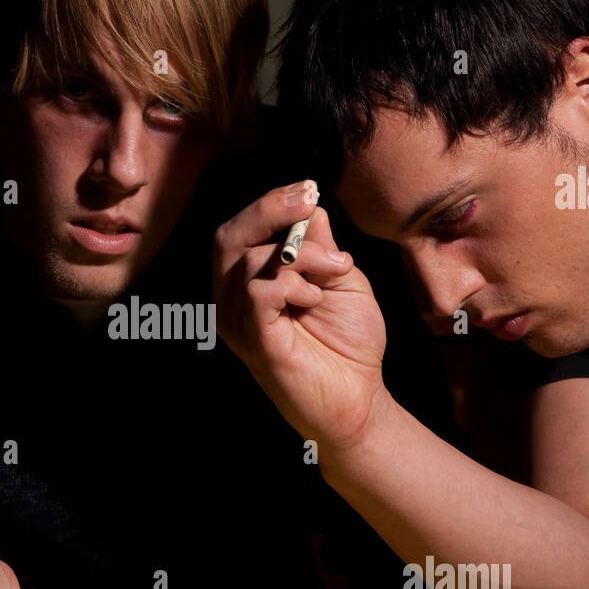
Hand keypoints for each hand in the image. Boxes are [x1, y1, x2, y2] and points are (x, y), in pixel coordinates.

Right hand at [213, 181, 388, 449]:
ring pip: (248, 261)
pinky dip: (292, 284)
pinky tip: (316, 299)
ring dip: (300, 256)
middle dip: (269, 210)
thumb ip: (320, 246)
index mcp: (248, 282)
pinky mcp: (252, 342)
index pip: (240, 230)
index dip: (270, 203)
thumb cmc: (348, 344)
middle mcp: (233, 300)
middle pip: (228, 237)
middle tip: (308, 200)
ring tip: (335, 273)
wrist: (359, 399)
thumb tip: (310, 206)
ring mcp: (238, 323)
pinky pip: (258, 293)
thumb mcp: (341, 280)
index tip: (309, 189)